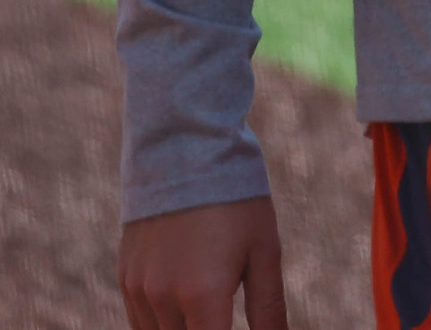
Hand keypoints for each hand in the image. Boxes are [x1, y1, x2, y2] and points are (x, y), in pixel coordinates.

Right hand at [120, 196, 287, 329]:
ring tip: (210, 311)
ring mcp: (138, 291)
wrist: (185, 152)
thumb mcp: (265, 252)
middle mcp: (163, 299)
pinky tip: (187, 310)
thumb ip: (269, 309)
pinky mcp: (126, 279)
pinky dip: (163, 325)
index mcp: (203, 296)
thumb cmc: (237, 202)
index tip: (234, 328)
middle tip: (225, 314)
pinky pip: (141, 323)